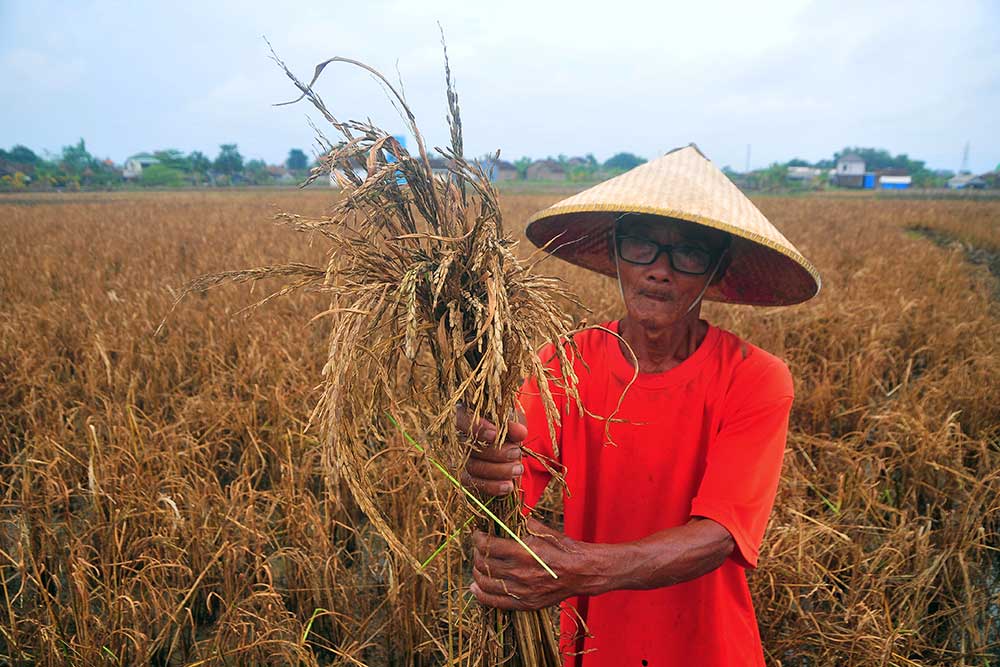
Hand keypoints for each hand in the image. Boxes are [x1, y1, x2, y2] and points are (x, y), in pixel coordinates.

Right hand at [457, 405, 526, 496]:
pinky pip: (473, 484)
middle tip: (516, 452)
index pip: (463, 419)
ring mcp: (458, 458)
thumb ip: (514, 424)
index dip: (478, 428)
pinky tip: (508, 486)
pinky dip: (492, 486)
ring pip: (471, 466)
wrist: (507, 446)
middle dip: (495, 452)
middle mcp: (457, 436)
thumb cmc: (505, 426)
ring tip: (518, 469)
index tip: (495, 434)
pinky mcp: (463, 476)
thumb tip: (520, 433)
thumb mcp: (511, 420)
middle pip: (468, 446)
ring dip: (498, 470)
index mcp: (465, 414)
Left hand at [470, 517, 602, 610]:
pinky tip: (475, 587)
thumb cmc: (565, 549)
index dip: (478, 539)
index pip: (489, 546)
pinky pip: (495, 602)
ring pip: (486, 583)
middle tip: (477, 548)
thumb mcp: (545, 531)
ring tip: (477, 565)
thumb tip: (511, 517)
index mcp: (525, 552)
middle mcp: (521, 573)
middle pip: (484, 564)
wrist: (583, 573)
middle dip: (476, 554)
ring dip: (476, 572)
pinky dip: (481, 595)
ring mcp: (522, 591)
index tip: (477, 534)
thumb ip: (525, 524)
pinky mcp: (526, 603)